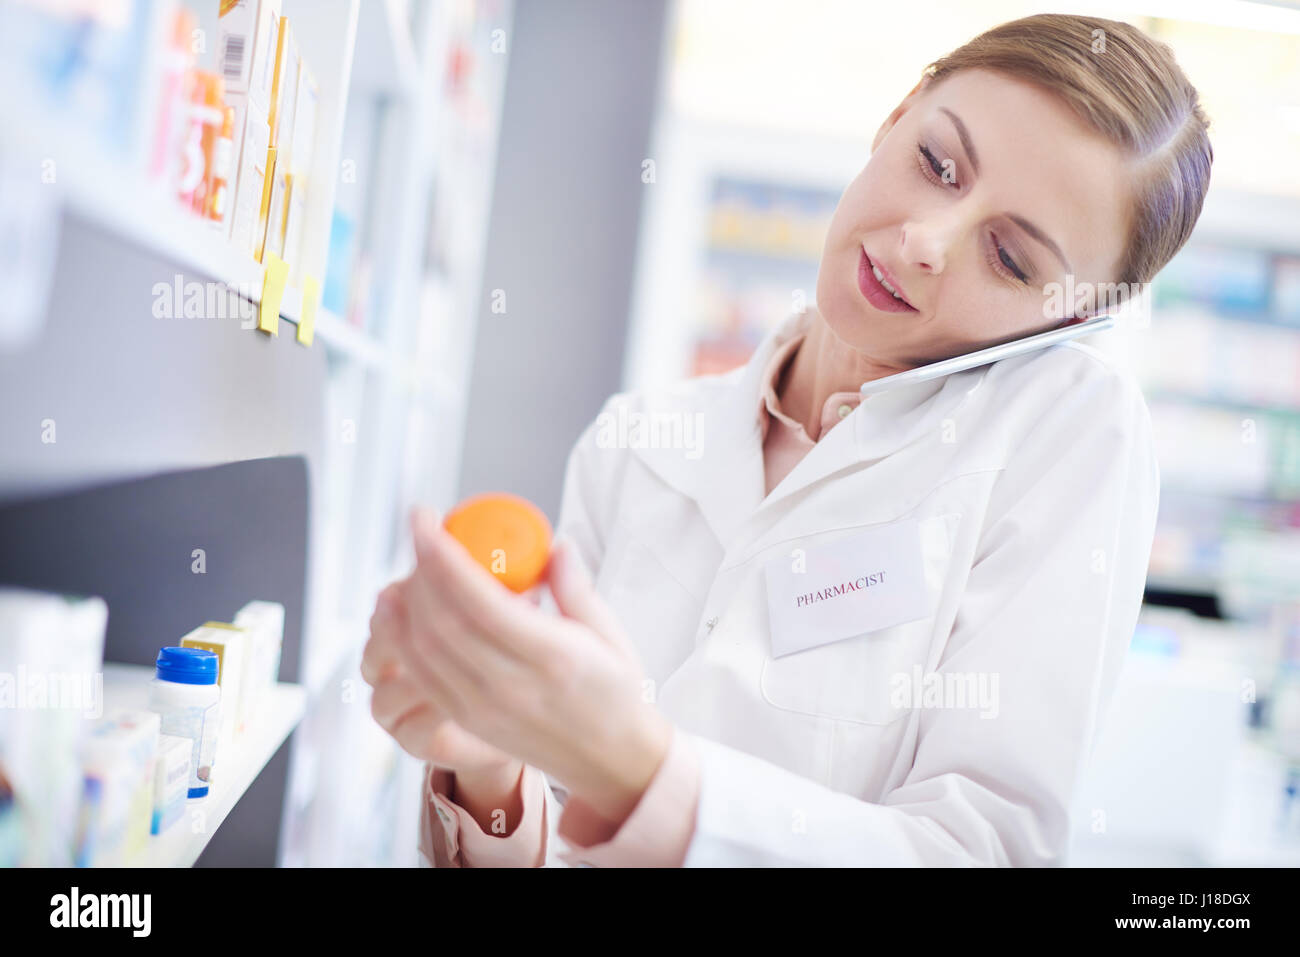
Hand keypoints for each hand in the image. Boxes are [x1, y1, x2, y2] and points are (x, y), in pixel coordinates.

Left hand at [392, 506, 672, 824]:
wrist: (613, 761)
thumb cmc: (616, 691)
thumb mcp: (610, 634)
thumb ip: (577, 587)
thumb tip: (553, 545)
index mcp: (553, 657)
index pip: (479, 600)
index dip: (442, 555)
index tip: (425, 517)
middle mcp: (512, 686)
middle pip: (441, 622)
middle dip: (419, 570)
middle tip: (420, 533)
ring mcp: (485, 709)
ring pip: (423, 649)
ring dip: (403, 605)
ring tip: (404, 569)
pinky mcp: (469, 722)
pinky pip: (422, 676)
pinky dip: (401, 640)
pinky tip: (398, 613)